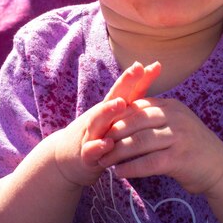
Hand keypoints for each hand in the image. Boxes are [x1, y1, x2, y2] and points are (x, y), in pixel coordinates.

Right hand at [50, 62, 160, 187]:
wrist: (65, 158)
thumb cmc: (101, 131)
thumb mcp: (118, 110)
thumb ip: (137, 90)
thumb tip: (157, 65)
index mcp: (109, 108)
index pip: (122, 89)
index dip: (132, 77)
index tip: (145, 64)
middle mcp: (99, 117)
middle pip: (111, 98)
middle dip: (124, 84)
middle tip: (136, 71)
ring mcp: (90, 134)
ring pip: (97, 120)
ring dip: (107, 111)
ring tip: (120, 104)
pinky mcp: (85, 155)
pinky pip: (90, 150)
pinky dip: (98, 147)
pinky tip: (108, 144)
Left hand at [99, 96, 222, 194]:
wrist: (221, 167)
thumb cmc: (192, 146)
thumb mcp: (175, 123)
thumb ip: (154, 117)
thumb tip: (121, 116)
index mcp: (171, 106)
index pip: (136, 107)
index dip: (115, 118)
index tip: (100, 129)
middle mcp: (175, 118)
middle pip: (134, 122)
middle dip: (112, 135)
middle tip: (96, 146)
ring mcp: (179, 137)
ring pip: (138, 142)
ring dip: (117, 153)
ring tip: (104, 161)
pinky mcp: (179, 159)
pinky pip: (148, 162)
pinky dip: (131, 168)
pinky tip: (119, 173)